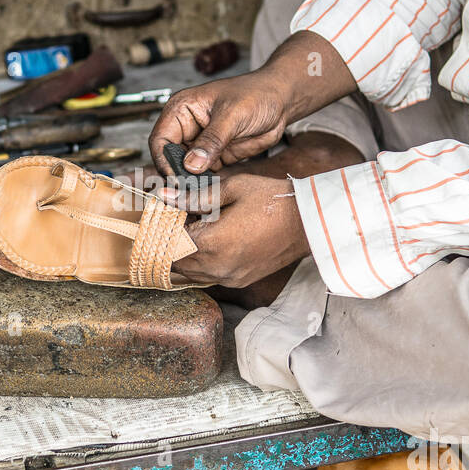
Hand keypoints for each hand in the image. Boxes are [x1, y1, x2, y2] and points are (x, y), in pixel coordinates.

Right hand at [150, 31, 359, 175]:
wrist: (281, 101)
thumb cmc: (257, 95)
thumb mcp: (233, 116)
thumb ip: (212, 140)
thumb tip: (191, 165)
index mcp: (181, 109)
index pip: (160, 139)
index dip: (164, 161)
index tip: (176, 179)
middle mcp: (186, 127)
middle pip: (168, 158)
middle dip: (175, 176)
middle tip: (186, 194)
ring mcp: (199, 143)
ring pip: (184, 170)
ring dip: (189, 184)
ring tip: (196, 197)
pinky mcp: (213, 156)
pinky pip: (202, 175)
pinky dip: (203, 185)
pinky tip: (209, 193)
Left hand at [168, 174, 310, 287]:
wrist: (308, 222)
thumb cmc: (272, 201)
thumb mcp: (231, 189)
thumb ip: (194, 196)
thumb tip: (164, 196)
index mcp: (212, 244)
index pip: (167, 243)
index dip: (160, 228)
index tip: (164, 212)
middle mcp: (217, 267)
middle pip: (173, 263)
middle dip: (167, 243)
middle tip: (173, 221)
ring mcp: (228, 277)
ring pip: (188, 273)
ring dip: (181, 255)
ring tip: (189, 231)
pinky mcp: (238, 281)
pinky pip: (206, 276)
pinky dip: (198, 263)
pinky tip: (205, 244)